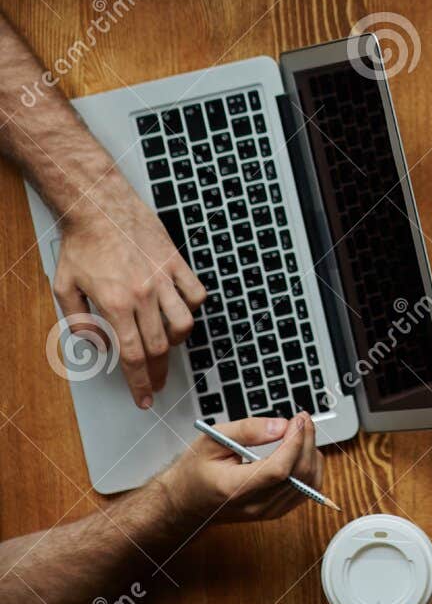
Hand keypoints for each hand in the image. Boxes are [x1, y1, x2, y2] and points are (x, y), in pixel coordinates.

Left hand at [54, 175, 205, 407]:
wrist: (99, 205)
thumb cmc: (82, 243)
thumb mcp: (64, 288)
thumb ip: (79, 323)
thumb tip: (99, 345)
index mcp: (114, 304)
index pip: (133, 357)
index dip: (139, 384)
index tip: (143, 398)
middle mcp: (142, 294)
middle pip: (159, 347)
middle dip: (158, 373)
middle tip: (155, 383)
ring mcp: (163, 277)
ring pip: (183, 324)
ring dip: (176, 342)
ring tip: (168, 345)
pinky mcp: (175, 261)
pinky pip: (196, 293)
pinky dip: (192, 308)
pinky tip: (181, 310)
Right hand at [157, 414, 321, 525]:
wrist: (186, 503)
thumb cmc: (195, 471)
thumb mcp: (212, 439)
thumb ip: (247, 429)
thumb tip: (280, 426)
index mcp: (235, 488)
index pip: (279, 470)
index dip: (295, 442)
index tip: (297, 419)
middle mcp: (255, 505)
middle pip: (298, 476)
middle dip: (307, 441)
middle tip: (302, 419)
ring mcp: (267, 512)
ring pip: (308, 485)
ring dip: (311, 453)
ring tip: (301, 432)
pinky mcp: (275, 512)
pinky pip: (306, 492)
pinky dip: (311, 469)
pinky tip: (302, 452)